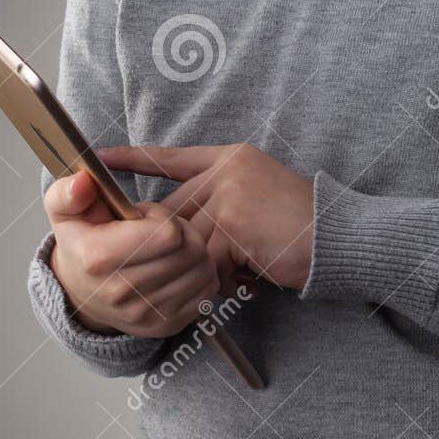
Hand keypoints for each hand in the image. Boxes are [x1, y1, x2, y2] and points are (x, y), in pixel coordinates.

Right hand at [42, 169, 221, 338]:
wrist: (80, 292)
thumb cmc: (81, 243)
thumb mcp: (64, 210)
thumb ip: (69, 191)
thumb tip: (82, 181)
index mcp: (98, 258)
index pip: (167, 232)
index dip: (162, 215)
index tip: (146, 217)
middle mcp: (121, 292)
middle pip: (190, 251)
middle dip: (183, 231)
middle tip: (164, 231)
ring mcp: (144, 314)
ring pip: (202, 270)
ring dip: (195, 252)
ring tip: (171, 248)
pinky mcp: (165, 326)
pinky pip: (207, 292)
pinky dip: (200, 275)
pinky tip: (180, 267)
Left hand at [96, 143, 315, 292]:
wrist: (339, 237)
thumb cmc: (301, 226)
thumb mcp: (258, 196)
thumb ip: (220, 202)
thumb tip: (179, 230)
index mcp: (230, 157)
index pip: (171, 156)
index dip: (133, 157)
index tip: (99, 156)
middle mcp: (226, 169)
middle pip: (173, 210)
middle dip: (174, 244)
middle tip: (194, 265)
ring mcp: (228, 193)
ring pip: (187, 240)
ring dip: (206, 268)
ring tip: (236, 278)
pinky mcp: (232, 222)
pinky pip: (204, 259)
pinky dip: (220, 279)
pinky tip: (246, 283)